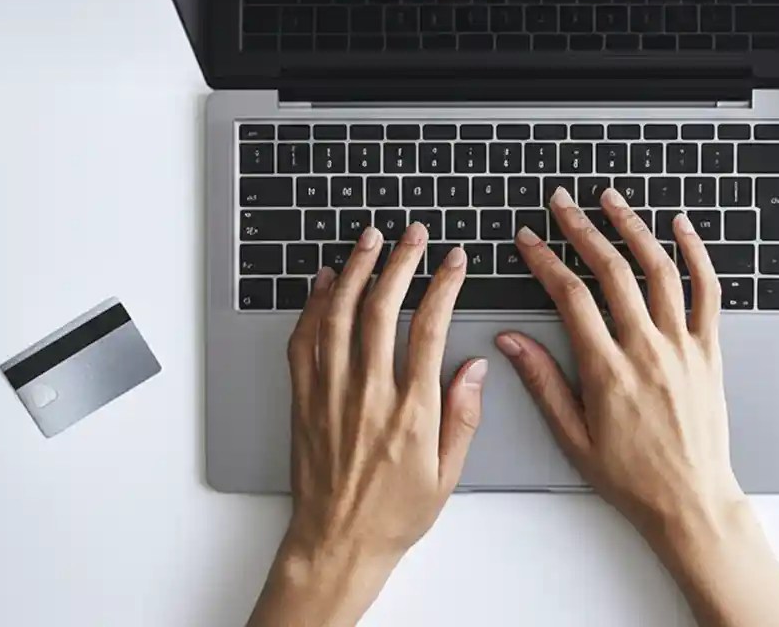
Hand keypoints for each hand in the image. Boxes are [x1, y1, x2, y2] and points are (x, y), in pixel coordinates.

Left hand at [249, 224, 486, 626]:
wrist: (336, 543)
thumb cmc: (393, 514)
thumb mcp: (448, 473)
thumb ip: (463, 416)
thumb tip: (475, 367)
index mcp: (411, 412)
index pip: (430, 329)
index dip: (444, 285)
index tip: (454, 260)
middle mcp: (368, 394)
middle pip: (382, 308)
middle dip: (400, 261)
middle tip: (412, 234)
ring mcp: (330, 394)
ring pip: (339, 315)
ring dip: (355, 270)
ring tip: (369, 239)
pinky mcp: (304, 400)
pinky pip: (303, 341)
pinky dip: (313, 305)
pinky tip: (325, 281)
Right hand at [499, 187, 736, 530]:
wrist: (690, 499)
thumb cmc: (631, 476)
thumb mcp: (573, 436)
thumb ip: (542, 382)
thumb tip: (511, 341)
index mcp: (607, 371)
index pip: (570, 297)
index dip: (545, 260)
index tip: (528, 239)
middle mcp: (646, 350)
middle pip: (611, 272)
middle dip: (581, 230)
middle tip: (561, 203)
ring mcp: (682, 346)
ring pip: (658, 271)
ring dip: (632, 228)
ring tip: (610, 200)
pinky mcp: (709, 350)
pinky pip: (707, 291)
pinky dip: (695, 253)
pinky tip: (680, 227)